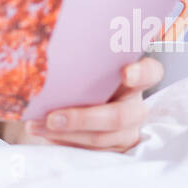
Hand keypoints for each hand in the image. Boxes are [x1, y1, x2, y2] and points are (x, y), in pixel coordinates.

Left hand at [15, 57, 163, 151]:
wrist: (95, 97)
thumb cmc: (92, 72)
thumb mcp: (94, 62)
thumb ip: (88, 54)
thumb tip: (50, 36)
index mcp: (138, 78)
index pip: (151, 73)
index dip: (141, 73)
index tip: (125, 73)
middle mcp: (136, 106)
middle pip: (118, 116)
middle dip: (83, 119)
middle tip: (53, 117)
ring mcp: (128, 131)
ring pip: (101, 138)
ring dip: (66, 134)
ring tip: (36, 125)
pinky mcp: (114, 148)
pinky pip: (90, 151)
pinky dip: (64, 141)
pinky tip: (43, 132)